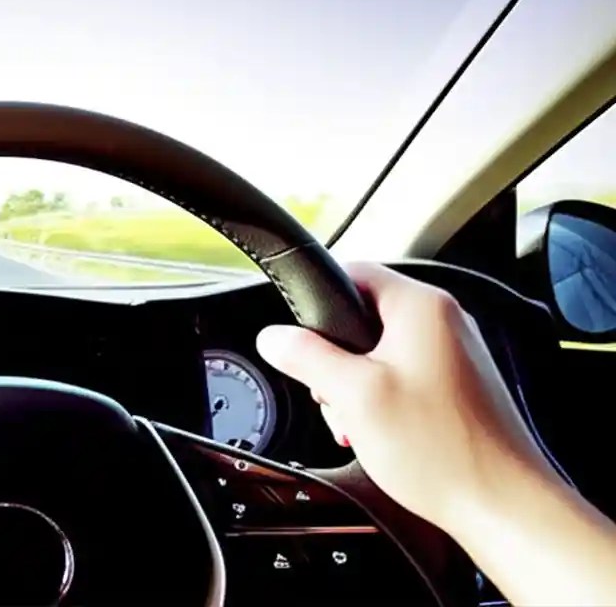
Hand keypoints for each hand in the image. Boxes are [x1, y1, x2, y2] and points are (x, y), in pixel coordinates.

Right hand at [254, 263, 560, 533]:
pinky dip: (384, 401)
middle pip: (364, 317)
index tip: (300, 335)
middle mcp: (444, 321)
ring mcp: (456, 354)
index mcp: (421, 308)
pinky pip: (405, 377)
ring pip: (381, 352)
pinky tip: (381, 434)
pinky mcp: (459, 386)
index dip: (318, 300)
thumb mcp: (352, 395)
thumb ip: (306, 356)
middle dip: (336, 359)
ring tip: (359, 424)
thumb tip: (274, 337)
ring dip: (357, 386)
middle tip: (333, 395)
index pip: (354, 270)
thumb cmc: (441, 449)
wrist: (500, 504)